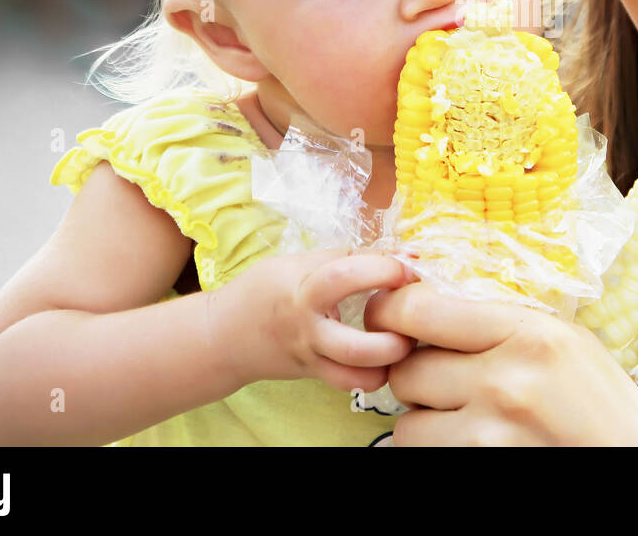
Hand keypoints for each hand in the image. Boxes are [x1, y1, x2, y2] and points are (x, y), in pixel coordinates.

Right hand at [210, 249, 414, 391]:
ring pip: (356, 375)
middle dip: (392, 336)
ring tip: (405, 340)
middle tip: (413, 318)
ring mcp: (312, 358)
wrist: (224, 337)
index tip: (408, 265)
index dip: (383, 269)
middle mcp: (307, 329)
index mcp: (301, 290)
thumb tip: (400, 254)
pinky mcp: (316, 376)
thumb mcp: (296, 263)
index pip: (344, 276)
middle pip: (354, 346)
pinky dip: (375, 373)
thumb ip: (342, 259)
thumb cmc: (263, 291)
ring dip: (389, 361)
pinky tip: (386, 355)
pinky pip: (351, 383)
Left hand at [365, 282, 637, 445]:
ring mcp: (491, 438)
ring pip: (407, 426)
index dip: (389, 311)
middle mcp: (506, 384)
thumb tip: (420, 300)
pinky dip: (441, 450)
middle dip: (416, 375)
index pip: (418, 310)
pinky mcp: (483, 471)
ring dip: (426, 422)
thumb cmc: (604, 404)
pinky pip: (426, 459)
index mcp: (529, 334)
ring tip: (465, 416)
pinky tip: (476, 440)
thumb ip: (499, 319)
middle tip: (445, 378)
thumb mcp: (566, 340)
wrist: (635, 462)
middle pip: (406, 371)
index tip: (389, 315)